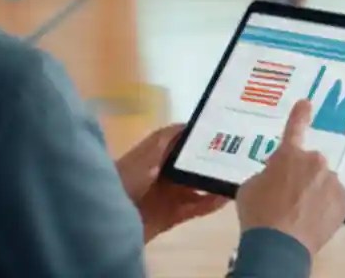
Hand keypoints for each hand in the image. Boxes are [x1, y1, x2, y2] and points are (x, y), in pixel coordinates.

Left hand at [116, 124, 229, 242]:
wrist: (105, 220)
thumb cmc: (124, 180)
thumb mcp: (144, 154)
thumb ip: (165, 139)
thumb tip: (189, 124)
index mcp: (154, 157)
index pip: (181, 143)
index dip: (200, 137)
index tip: (225, 130)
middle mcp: (163, 175)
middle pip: (193, 165)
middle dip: (212, 160)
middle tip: (239, 153)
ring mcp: (167, 197)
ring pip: (198, 187)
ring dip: (215, 182)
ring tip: (237, 175)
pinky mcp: (171, 216)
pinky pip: (196, 208)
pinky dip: (211, 203)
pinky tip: (226, 196)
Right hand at [237, 100, 344, 256]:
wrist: (279, 244)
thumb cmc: (258, 214)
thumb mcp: (250, 188)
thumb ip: (267, 175)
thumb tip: (276, 177)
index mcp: (289, 155)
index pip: (294, 129)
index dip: (300, 115)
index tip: (307, 102)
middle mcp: (314, 162)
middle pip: (309, 166)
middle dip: (301, 178)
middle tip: (288, 200)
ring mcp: (332, 180)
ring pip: (323, 184)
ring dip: (314, 193)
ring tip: (300, 216)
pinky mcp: (344, 200)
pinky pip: (334, 200)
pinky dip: (326, 208)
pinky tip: (312, 221)